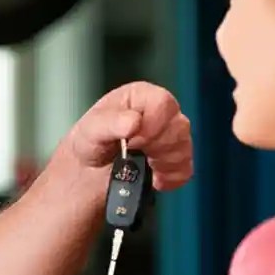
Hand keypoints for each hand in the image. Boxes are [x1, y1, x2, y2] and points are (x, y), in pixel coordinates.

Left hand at [66, 81, 192, 189]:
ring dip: (160, 163)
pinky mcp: (177, 159)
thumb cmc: (90, 144)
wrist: (89, 172)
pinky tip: (150, 176)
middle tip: (132, 152)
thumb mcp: (90, 130)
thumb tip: (133, 121)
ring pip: (183, 149)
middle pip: (178, 127)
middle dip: (154, 147)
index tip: (133, 141)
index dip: (151, 126)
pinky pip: (185, 170)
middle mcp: (160, 112)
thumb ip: (109, 123)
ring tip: (138, 163)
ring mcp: (172, 136)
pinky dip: (167, 178)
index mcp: (141, 96)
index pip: (163, 103)